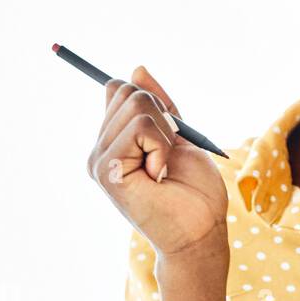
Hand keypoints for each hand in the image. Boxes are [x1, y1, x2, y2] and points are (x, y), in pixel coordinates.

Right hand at [87, 65, 228, 271]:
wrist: (201, 231)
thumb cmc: (195, 191)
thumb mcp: (179, 136)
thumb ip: (159, 105)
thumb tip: (137, 69)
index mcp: (113, 141)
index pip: (120, 90)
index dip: (154, 103)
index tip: (170, 134)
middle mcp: (99, 150)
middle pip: (127, 92)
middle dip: (163, 118)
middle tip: (168, 157)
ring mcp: (99, 160)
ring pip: (137, 105)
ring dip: (165, 135)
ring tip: (164, 168)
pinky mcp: (106, 171)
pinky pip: (141, 126)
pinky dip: (163, 146)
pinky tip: (160, 176)